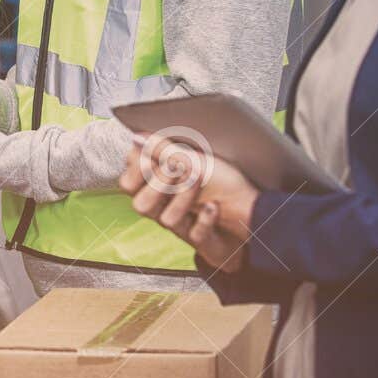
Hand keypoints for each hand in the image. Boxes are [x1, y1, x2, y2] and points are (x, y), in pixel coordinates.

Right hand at [118, 133, 258, 271]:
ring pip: (167, 220)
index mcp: (158, 188)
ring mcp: (182, 225)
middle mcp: (165, 208)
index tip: (153, 156)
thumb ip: (162, 151)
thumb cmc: (217, 182)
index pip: (128, 184)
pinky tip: (214, 206)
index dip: (136, 170)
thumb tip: (136, 137)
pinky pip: (196, 234)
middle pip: (140, 205)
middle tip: (177, 166)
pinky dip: (205, 218)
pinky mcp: (201, 239)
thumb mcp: (191, 160)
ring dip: (183, 197)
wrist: (249, 211)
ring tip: (199, 179)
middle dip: (156, 184)